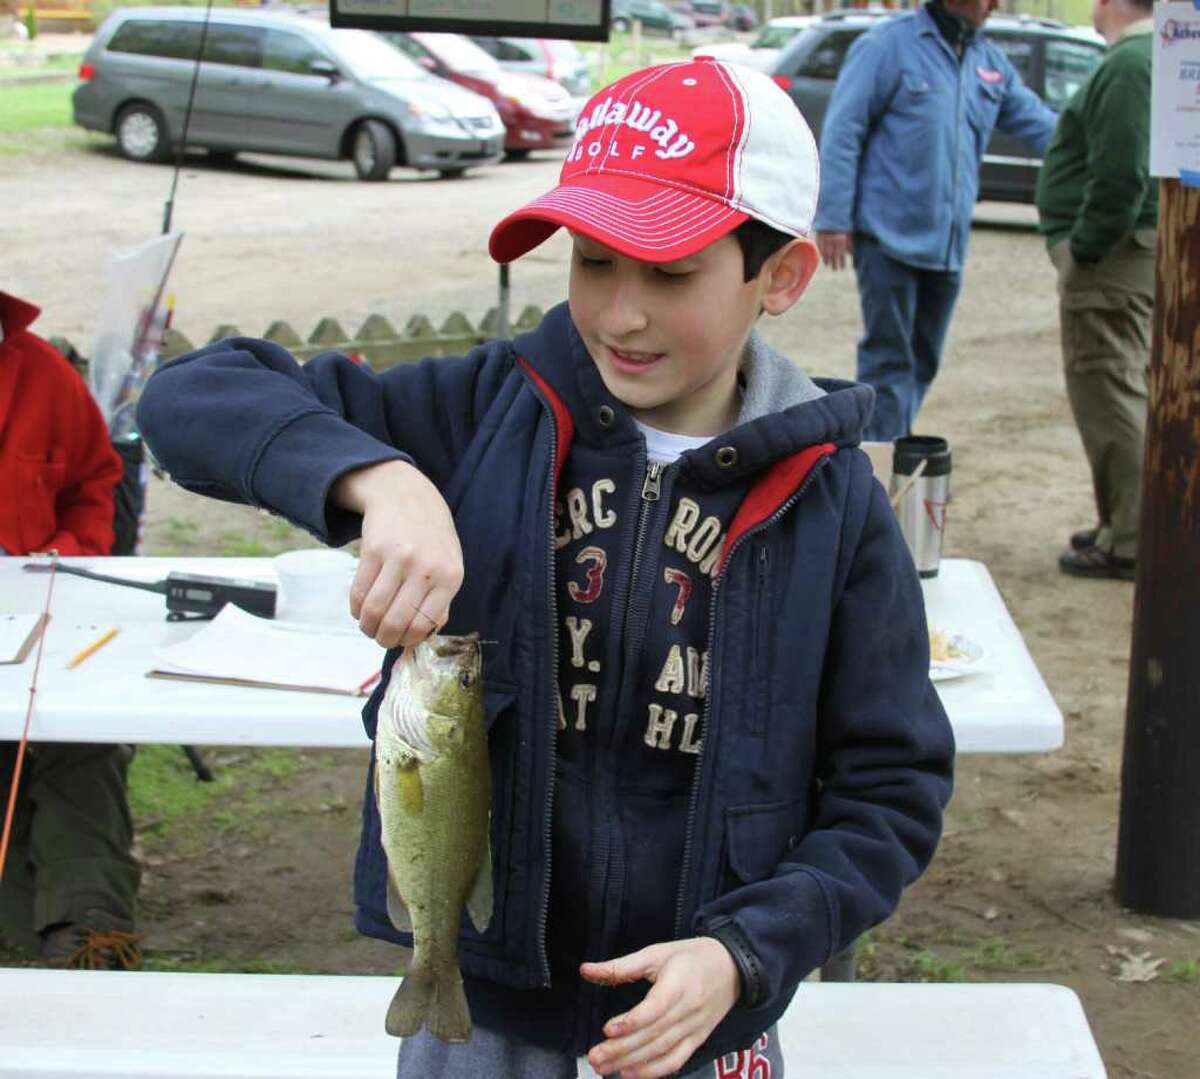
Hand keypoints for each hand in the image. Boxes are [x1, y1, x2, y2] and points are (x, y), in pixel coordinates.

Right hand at [331, 460, 463, 648]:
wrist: (407, 494)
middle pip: (396, 622)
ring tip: (368, 626)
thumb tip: (421, 636)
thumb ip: (441, 600)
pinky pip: (359, 592)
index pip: (425, 625)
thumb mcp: (449, 564)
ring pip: (374, 610)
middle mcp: (427, 568)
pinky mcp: (373, 549)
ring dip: (367, 626)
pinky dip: (356, 608)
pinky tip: (360, 608)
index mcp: (451, 577)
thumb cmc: (431, 536)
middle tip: (380, 638)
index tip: (400, 641)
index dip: (407, 640)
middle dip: (384, 639)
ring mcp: (399, 558)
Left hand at [581, 938, 740, 1077]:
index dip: (632, 1022)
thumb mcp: (656, 953)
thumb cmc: (691, 957)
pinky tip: (632, 1074)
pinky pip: (676, 1060)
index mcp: (678, 984)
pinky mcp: (697, 1040)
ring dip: (632, 1064)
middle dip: (623, 1050)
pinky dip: (654, 1071)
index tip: (608, 1030)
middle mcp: (688, 1010)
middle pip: (654, 1035)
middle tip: (595, 1057)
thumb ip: (620, 966)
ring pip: (662, 1051)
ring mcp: (694, 1029)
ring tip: (605, 1068)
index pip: (655, 1008)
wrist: (732, 968)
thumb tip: (586, 970)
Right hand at [816, 230, 852, 271]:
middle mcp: (833, 241)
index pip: (841, 254)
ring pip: (826, 252)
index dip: (842, 262)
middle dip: (834, 264)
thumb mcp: (848, 234)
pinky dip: (822, 254)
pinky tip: (823, 258)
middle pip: (833, 255)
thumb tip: (851, 254)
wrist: (832, 217)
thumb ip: (849, 244)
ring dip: (827, 260)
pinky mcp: (820, 237)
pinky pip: (820, 248)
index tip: (842, 267)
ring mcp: (826, 240)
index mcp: (841, 240)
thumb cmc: (843, 227)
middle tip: (835, 269)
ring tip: (828, 265)